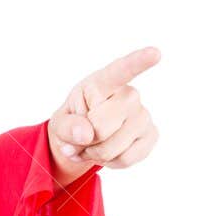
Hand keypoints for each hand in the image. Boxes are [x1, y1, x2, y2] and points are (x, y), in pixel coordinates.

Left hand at [49, 46, 159, 180]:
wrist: (86, 136)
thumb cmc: (74, 120)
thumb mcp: (60, 122)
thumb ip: (67, 126)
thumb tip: (86, 134)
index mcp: (103, 82)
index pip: (122, 70)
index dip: (138, 62)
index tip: (154, 52)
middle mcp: (129, 95)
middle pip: (102, 127)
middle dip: (84, 140)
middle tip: (80, 137)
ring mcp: (143, 115)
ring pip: (113, 148)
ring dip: (95, 154)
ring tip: (91, 145)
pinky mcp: (151, 135)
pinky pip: (126, 159)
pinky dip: (110, 162)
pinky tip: (107, 152)